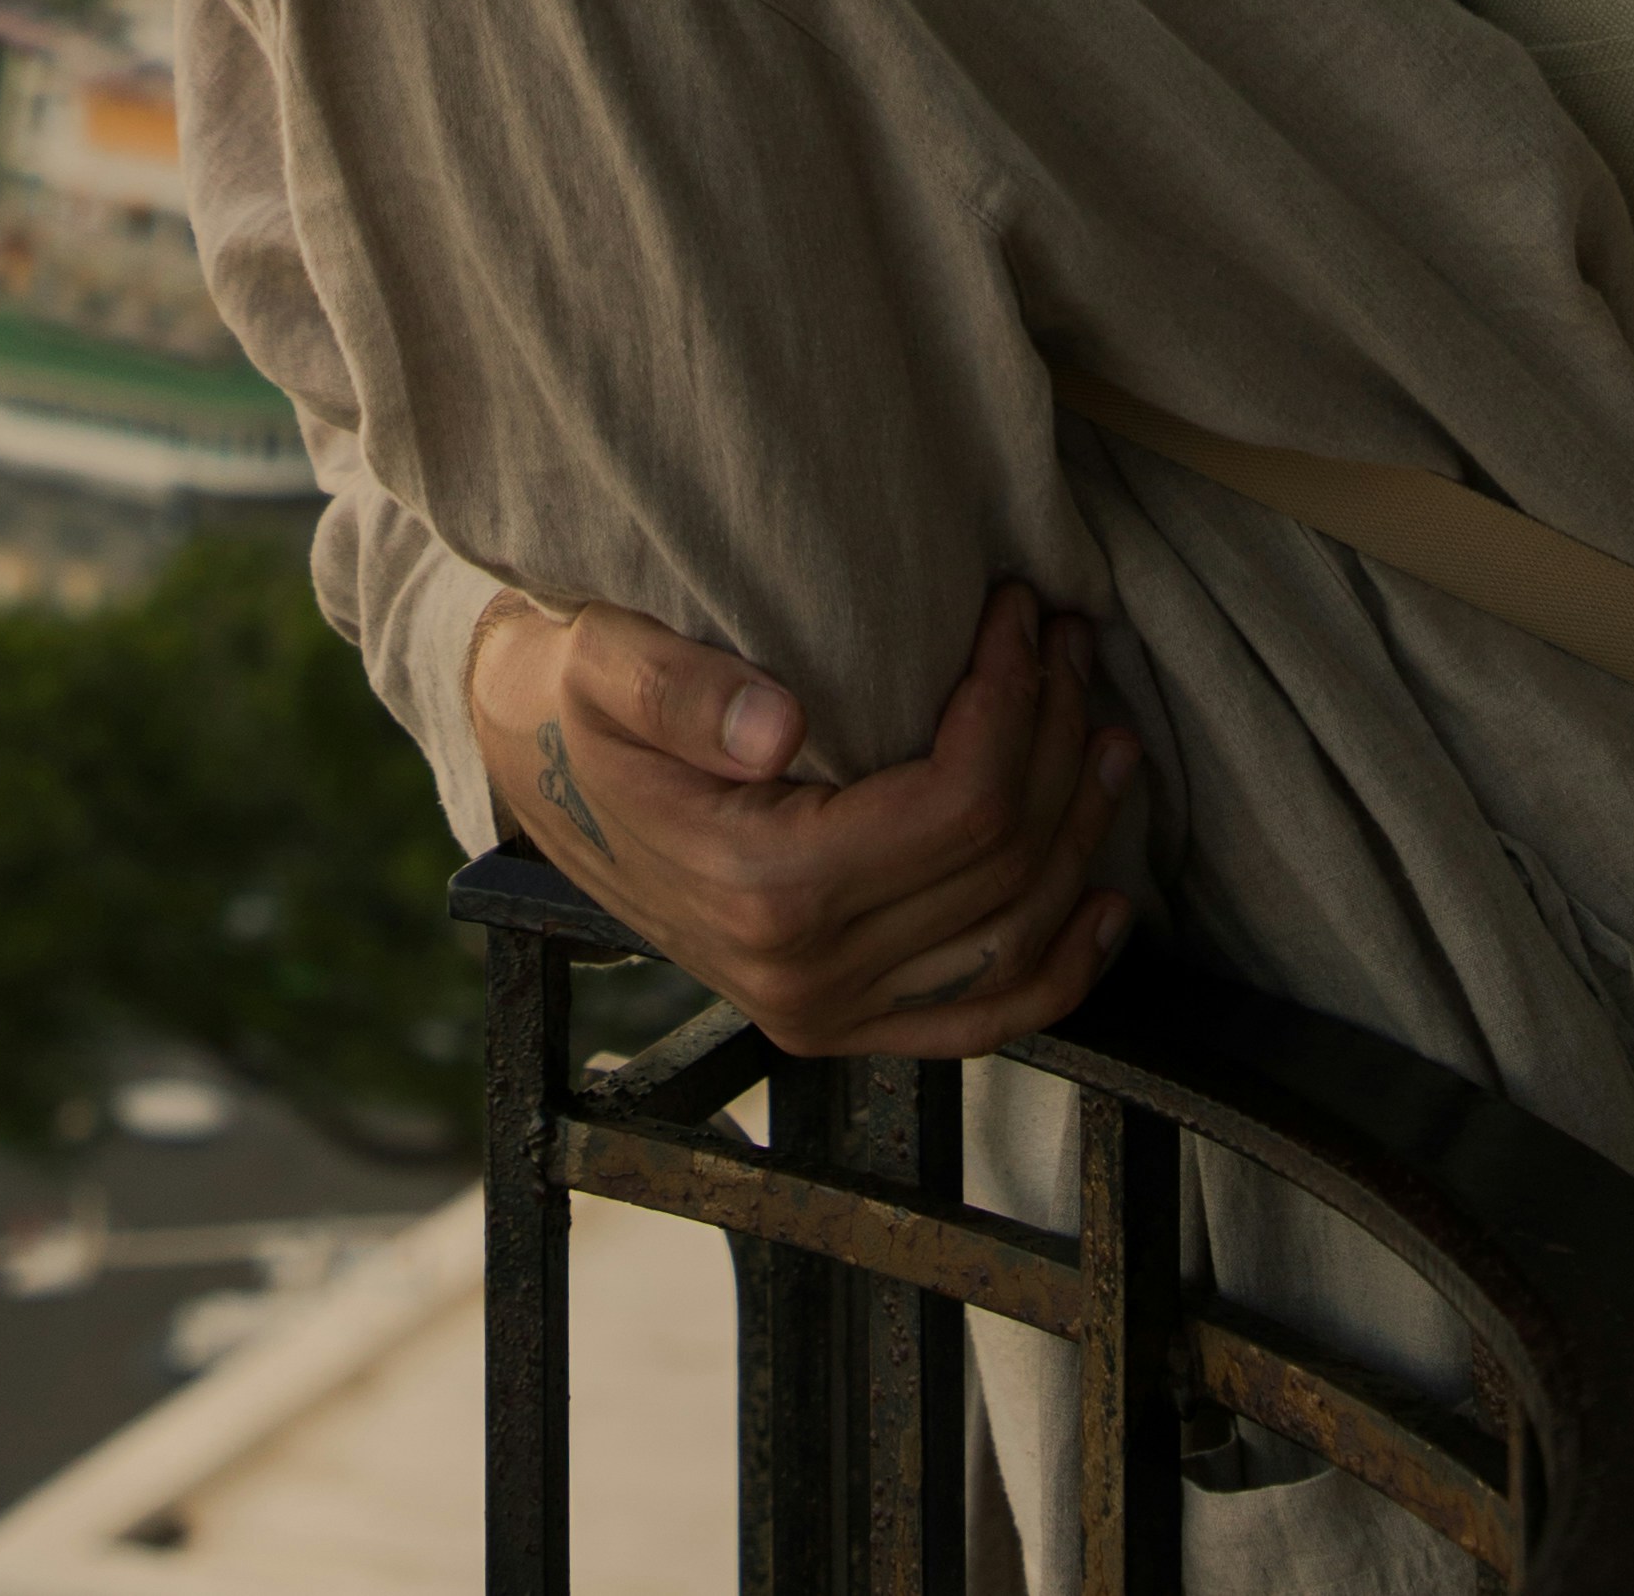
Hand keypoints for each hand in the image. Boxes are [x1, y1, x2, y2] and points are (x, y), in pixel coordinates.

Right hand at [466, 578, 1137, 1060]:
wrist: (527, 769)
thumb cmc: (570, 696)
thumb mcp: (601, 663)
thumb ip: (683, 694)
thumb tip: (783, 727)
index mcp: (760, 886)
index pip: (957, 804)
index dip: (1013, 699)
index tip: (1020, 609)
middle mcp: (803, 973)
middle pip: (999, 863)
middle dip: (1055, 738)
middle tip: (1067, 639)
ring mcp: (823, 1012)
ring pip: (1011, 938)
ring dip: (1078, 832)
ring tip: (1103, 730)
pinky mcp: (836, 1024)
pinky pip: (980, 1019)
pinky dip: (1059, 969)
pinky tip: (1107, 903)